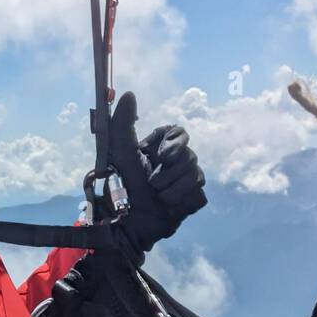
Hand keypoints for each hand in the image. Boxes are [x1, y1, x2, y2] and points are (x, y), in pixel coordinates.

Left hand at [108, 91, 206, 256]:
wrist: (127, 223)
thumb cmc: (119, 187)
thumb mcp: (117, 152)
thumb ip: (122, 122)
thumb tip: (129, 93)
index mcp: (159, 149)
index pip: (179, 133)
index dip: (174, 144)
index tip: (162, 155)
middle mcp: (174, 163)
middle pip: (189, 156)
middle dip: (168, 173)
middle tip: (152, 184)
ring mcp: (186, 182)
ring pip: (195, 176)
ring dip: (172, 190)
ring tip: (157, 197)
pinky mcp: (192, 201)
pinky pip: (198, 195)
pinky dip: (182, 202)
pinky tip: (169, 207)